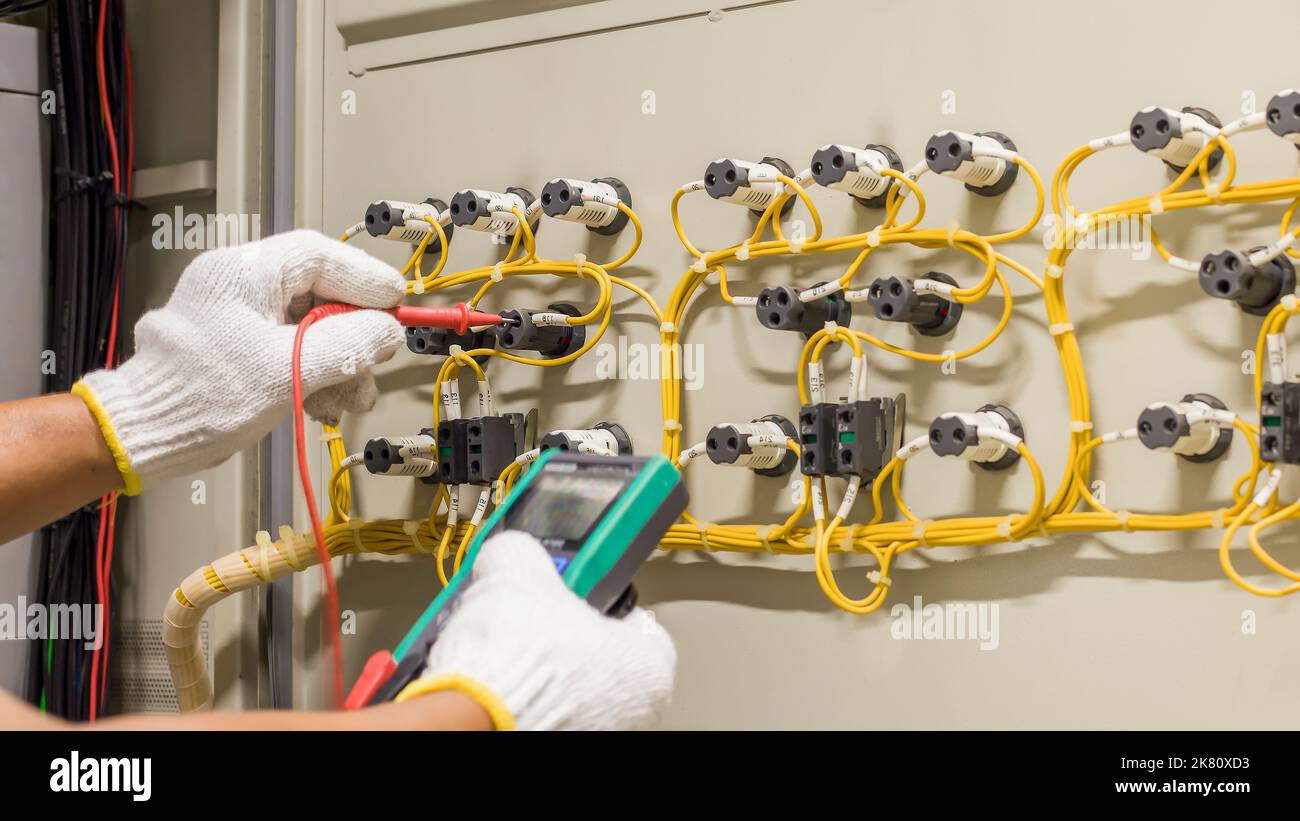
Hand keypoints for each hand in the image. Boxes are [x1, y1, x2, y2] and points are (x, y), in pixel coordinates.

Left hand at [75, 229, 407, 492]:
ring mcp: (238, 315)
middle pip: (320, 292)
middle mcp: (239, 284)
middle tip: (374, 360)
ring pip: (310, 325)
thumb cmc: (200, 396)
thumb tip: (386, 331)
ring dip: (339, 361)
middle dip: (353, 334)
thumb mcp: (287, 370)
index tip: (396, 304)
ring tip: (350, 398)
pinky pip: (292, 346)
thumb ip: (346, 345)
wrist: (148, 435)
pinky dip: (315, 372)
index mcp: (243, 273)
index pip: (320, 256)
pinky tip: (324, 402)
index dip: (365, 279)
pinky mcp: (239, 344)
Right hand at [417, 531, 676, 729]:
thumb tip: (513, 551)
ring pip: (573, 685)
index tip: (571, 587)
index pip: (636, 618)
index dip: (598, 594)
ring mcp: (598, 731)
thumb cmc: (514, 658)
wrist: (471, 715)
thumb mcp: (518, 571)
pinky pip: (547, 709)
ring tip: (507, 646)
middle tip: (532, 616)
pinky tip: (497, 678)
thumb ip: (525, 552)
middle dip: (565, 632)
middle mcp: (634, 710)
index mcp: (648, 666)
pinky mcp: (557, 742)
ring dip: (544, 665)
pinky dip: (526, 693)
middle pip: (602, 652)